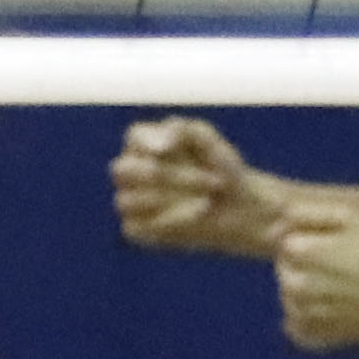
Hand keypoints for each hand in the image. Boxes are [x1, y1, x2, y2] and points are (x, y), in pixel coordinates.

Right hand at [110, 116, 280, 255]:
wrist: (236, 206)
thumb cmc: (219, 167)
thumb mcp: (207, 140)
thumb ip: (184, 130)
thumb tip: (161, 146)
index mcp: (144, 143)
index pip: (134, 137)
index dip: (146, 142)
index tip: (168, 149)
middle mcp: (131, 171)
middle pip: (123, 170)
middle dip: (163, 175)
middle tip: (206, 179)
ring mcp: (129, 201)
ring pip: (128, 200)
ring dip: (170, 199)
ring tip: (208, 197)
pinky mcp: (135, 228)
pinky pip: (137, 226)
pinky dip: (170, 221)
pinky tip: (197, 214)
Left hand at [268, 206, 358, 352]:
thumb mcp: (348, 218)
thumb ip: (303, 214)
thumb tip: (269, 229)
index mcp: (300, 251)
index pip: (284, 245)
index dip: (311, 244)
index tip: (338, 249)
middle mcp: (295, 284)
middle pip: (284, 271)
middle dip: (306, 268)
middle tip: (344, 270)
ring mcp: (302, 313)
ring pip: (289, 297)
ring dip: (307, 293)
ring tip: (344, 290)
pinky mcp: (311, 336)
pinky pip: (294, 324)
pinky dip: (310, 319)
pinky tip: (337, 311)